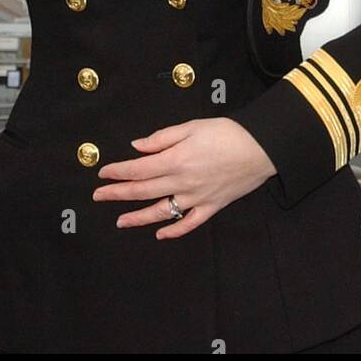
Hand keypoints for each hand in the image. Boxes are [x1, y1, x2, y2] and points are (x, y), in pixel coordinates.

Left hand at [91, 117, 276, 238]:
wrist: (261, 148)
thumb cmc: (227, 133)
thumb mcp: (192, 127)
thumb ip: (162, 138)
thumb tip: (137, 147)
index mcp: (175, 160)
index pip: (138, 169)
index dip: (118, 172)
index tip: (102, 173)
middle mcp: (182, 182)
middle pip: (143, 191)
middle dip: (118, 194)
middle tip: (98, 196)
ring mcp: (196, 198)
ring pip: (161, 212)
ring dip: (138, 218)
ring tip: (120, 222)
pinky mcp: (211, 206)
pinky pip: (189, 223)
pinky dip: (173, 231)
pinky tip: (160, 233)